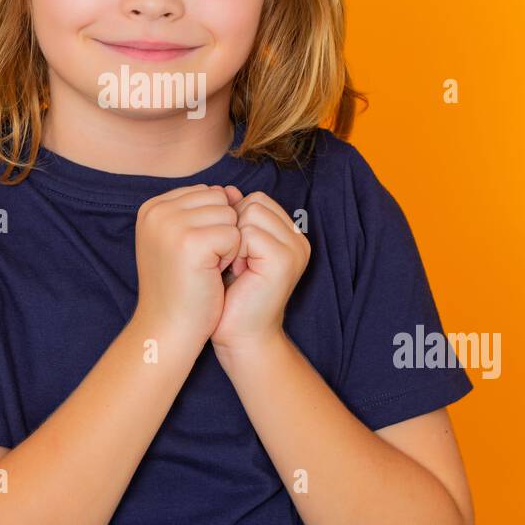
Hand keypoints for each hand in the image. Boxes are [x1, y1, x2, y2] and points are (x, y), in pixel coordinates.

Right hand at [133, 184, 241, 344]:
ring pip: (228, 214)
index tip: (193, 253)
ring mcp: (171, 225)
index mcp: (152, 207)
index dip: (211, 223)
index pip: (205, 192)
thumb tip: (231, 189)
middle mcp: (157, 211)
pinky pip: (234, 234)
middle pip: (218, 199)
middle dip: (221, 229)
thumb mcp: (181, 241)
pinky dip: (231, 256)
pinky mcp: (191, 242)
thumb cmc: (180, 288)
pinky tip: (212, 274)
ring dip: (227, 243)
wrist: (169, 328)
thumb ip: (200, 211)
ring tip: (206, 267)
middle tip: (202, 261)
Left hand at [210, 187, 309, 356]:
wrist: (239, 336)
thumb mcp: (231, 250)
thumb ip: (234, 219)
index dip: (233, 223)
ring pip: (250, 213)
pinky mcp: (285, 259)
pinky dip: (234, 251)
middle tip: (231, 263)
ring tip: (235, 268)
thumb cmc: (229, 295)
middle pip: (253, 202)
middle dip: (232, 229)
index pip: (255, 200)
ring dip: (232, 240)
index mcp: (288, 233)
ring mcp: (295, 247)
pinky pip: (248, 232)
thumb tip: (226, 189)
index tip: (230, 254)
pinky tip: (237, 274)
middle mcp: (297, 237)